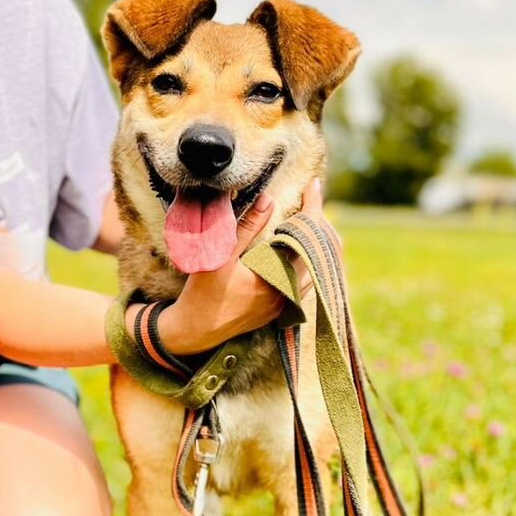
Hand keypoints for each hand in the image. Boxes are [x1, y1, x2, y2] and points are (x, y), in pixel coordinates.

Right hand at [158, 180, 337, 354]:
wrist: (195, 330)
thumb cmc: (203, 293)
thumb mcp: (221, 257)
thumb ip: (246, 228)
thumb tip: (268, 199)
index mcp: (277, 276)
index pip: (307, 235)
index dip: (313, 206)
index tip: (313, 186)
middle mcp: (287, 292)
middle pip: (321, 251)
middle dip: (319, 222)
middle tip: (311, 199)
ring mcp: (286, 303)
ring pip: (317, 268)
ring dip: (315, 244)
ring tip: (309, 221)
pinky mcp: (279, 311)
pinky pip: (305, 282)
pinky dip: (307, 261)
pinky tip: (298, 251)